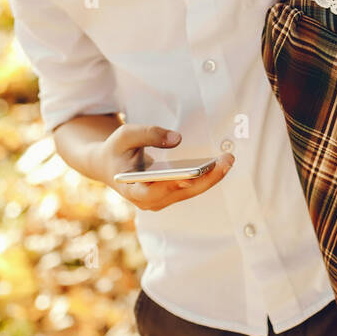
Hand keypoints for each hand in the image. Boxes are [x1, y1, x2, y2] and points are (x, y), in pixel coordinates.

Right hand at [99, 124, 233, 210]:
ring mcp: (160, 201)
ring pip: (190, 191)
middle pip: (181, 191)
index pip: (154, 191)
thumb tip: (177, 139)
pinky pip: (192, 188)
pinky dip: (206, 177)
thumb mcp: (125, 135)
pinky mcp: (170, 195)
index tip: (189, 177)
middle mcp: (148, 201)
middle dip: (206, 177)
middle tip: (226, 161)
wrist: (108, 164)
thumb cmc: (117, 149)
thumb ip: (149, 134)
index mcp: (132, 189)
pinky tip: (220, 164)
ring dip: (211, 177)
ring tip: (228, 160)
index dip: (172, 185)